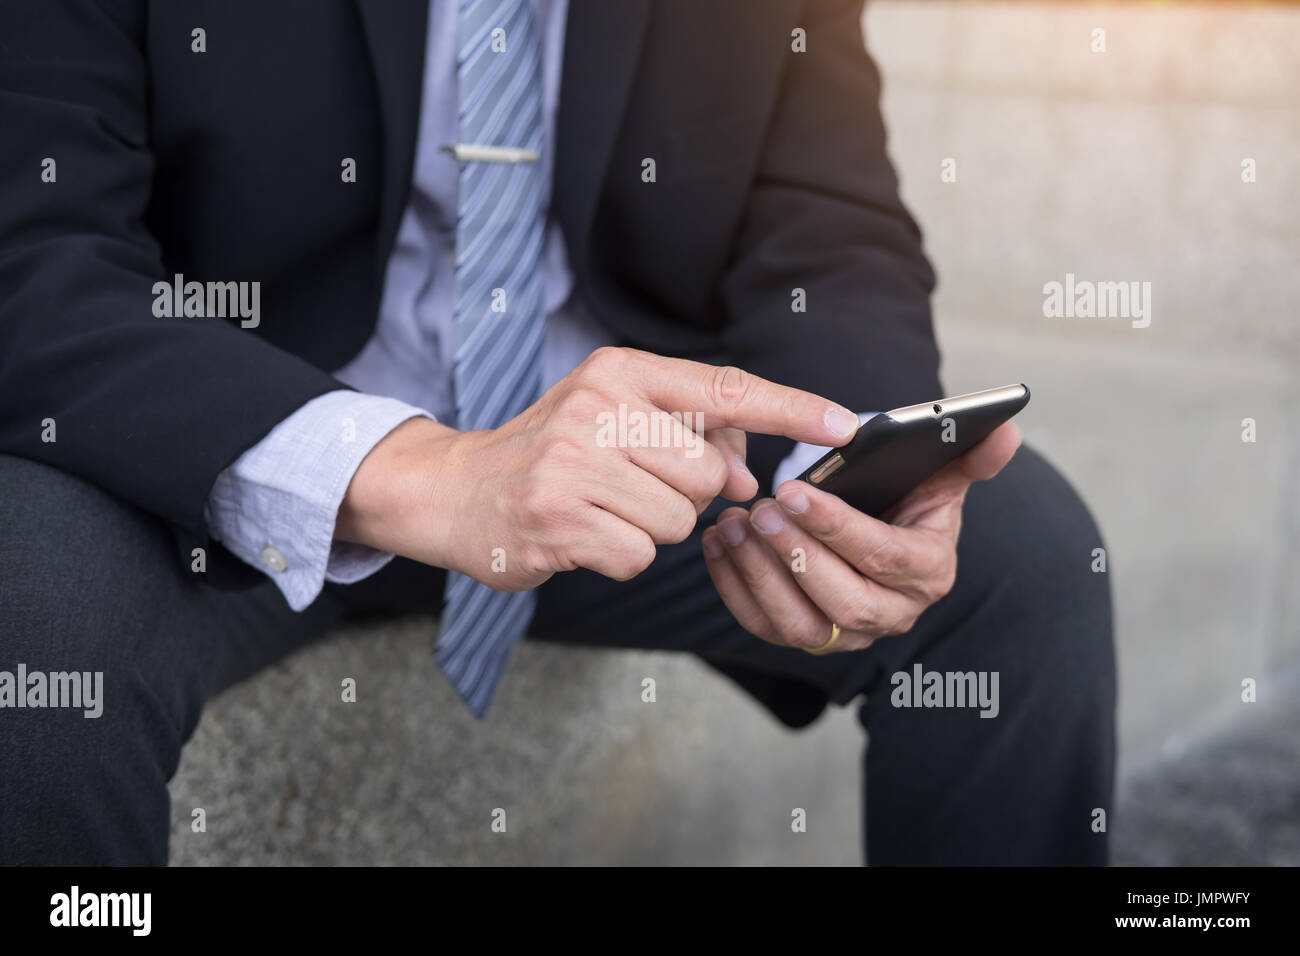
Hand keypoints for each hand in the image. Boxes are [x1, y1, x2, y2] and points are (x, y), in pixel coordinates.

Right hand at [335, 347, 860, 589]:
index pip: (725, 388)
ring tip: (600, 509)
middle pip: (709, 475)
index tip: (844, 424)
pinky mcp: (560, 520)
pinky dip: (620, 556)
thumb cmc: (548, 454)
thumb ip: (688, 439)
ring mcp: (576, 464)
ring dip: (651, 528)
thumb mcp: (614, 421)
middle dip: (686, 497)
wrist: (452, 489)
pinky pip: (641, 555)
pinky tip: (582, 536)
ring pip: (680, 521)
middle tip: (631, 488)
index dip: (791, 408)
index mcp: (620, 372)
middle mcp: (599, 407)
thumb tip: (751, 482)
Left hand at [701, 422, 1021, 651]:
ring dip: (758, 574)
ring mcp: (847, 634)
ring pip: (798, 623)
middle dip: (796, 555)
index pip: (882, 556)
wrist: (879, 534)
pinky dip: (734, 588)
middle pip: (842, 600)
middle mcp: (892, 613)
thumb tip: (1008, 427)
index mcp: (928, 572)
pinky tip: (718, 543)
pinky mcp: (805, 638)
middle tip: (759, 510)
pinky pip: (764, 625)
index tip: (792, 489)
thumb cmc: (905, 499)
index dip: (836, 525)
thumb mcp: (939, 475)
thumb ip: (970, 453)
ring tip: (732, 524)